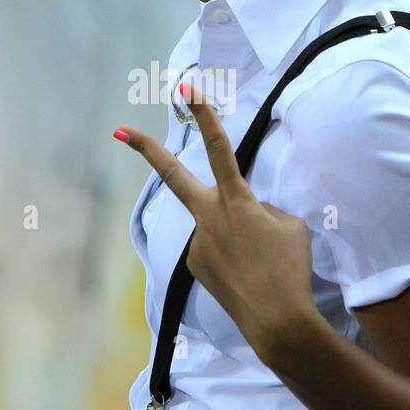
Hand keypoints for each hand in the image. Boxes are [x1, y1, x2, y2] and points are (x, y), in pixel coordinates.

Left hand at [113, 79, 316, 364]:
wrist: (277, 321)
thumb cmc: (289, 268)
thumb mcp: (288, 225)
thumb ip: (260, 209)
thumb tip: (242, 216)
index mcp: (235, 200)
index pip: (219, 147)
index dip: (203, 115)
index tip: (186, 89)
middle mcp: (208, 217)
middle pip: (173, 175)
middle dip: (147, 148)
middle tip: (120, 129)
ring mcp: (198, 243)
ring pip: (218, 225)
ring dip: (240, 238)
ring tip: (261, 264)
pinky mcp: (196, 266)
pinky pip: (218, 249)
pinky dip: (235, 257)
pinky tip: (249, 275)